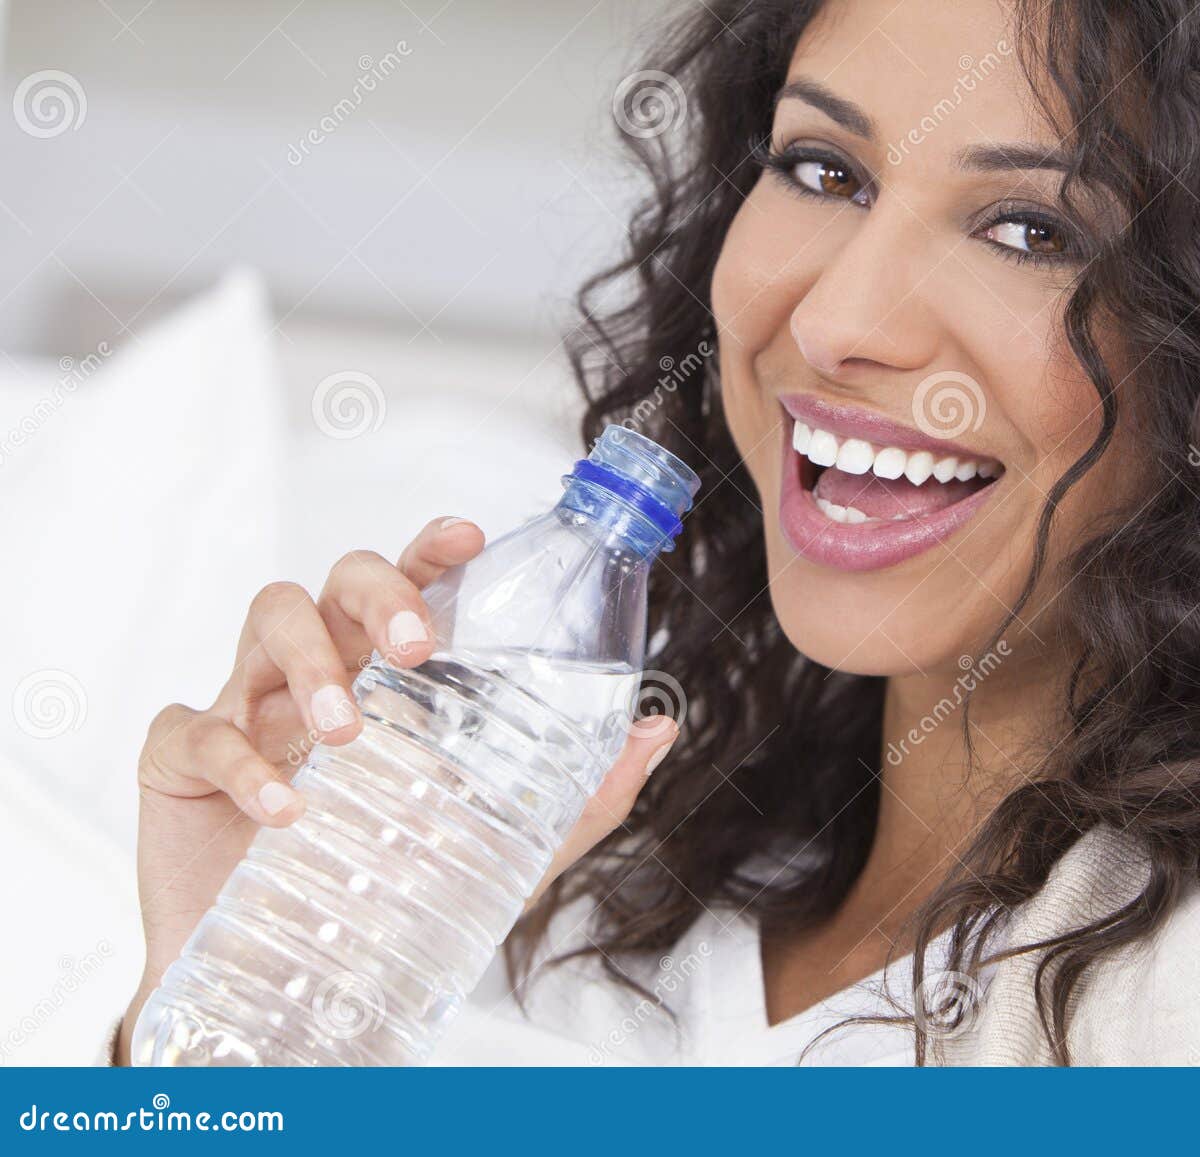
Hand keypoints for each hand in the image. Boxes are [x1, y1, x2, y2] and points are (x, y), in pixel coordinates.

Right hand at [115, 516, 677, 1063]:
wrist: (293, 985)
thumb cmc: (394, 890)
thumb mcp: (506, 849)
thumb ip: (581, 794)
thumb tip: (657, 730)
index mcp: (392, 681)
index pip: (411, 589)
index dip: (431, 551)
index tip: (467, 537)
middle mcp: (322, 676)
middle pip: (336, 582)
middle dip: (376, 594)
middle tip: (414, 644)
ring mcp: (249, 710)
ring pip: (266, 623)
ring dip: (310, 663)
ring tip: (348, 731)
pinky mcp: (182, 762)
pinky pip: (196, 729)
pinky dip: (241, 761)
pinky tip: (287, 809)